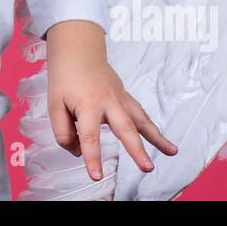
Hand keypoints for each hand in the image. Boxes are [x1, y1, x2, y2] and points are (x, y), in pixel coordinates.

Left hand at [45, 21, 177, 180]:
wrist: (78, 50)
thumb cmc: (65, 78)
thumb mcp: (54, 105)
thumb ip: (63, 132)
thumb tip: (77, 151)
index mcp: (87, 105)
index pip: (89, 137)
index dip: (92, 158)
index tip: (96, 176)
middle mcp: (108, 102)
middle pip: (125, 128)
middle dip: (137, 150)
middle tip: (148, 168)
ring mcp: (120, 98)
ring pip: (142, 120)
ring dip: (158, 137)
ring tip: (173, 152)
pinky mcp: (125, 96)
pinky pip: (141, 114)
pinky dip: (152, 127)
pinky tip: (162, 140)